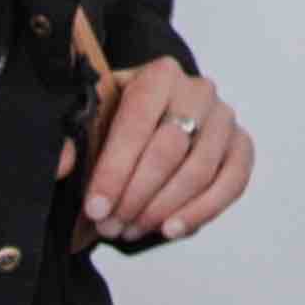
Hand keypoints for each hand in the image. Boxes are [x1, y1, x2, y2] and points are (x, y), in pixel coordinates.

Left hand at [81, 56, 252, 246]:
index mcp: (159, 74)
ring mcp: (224, 119)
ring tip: (131, 229)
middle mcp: (198, 90)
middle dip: (136, 195)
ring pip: (199, 170)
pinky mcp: (242, 147)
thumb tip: (62, 165)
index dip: (115, 169)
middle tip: (110, 225)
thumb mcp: (89, 120)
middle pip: (170, 149)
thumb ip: (69, 138)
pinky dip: (201, 212)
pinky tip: (171, 230)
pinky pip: (231, 184)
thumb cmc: (119, 122)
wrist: (155, 120)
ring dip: (163, 208)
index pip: (137, 121)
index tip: (95, 207)